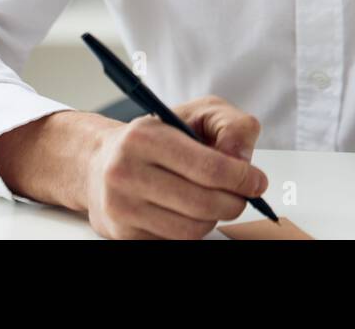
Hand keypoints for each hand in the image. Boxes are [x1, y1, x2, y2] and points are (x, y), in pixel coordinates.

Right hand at [84, 95, 267, 239]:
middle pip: (202, 203)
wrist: (98, 162)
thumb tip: (243, 160)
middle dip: (234, 202)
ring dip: (213, 218)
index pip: (207, 167)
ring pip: (191, 229)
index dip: (241, 178)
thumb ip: (230, 126)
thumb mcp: (194, 113)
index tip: (256, 181)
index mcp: (144, 136)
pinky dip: (190, 229)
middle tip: (242, 195)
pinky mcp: (122, 234)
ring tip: (213, 200)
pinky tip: (186, 210)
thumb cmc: (152, 137)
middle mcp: (126, 171)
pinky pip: (174, 242)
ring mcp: (122, 206)